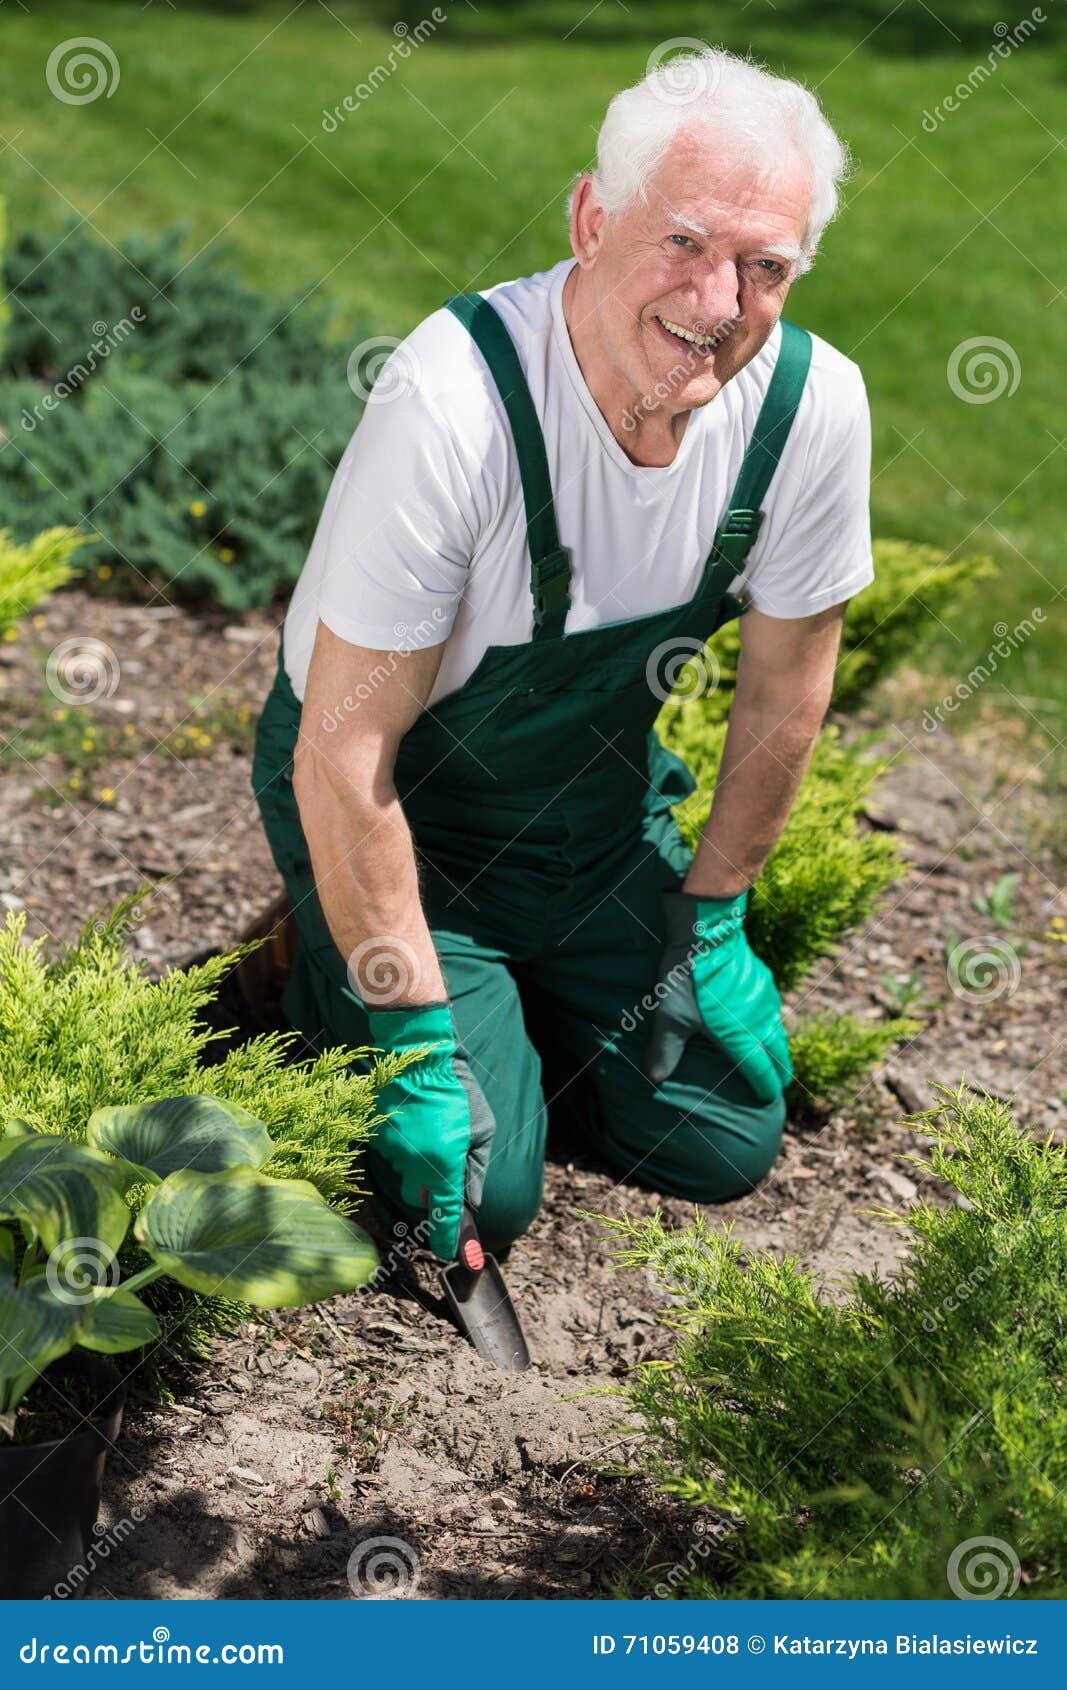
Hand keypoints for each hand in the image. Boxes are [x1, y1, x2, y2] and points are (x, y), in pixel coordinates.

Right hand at [364, 1002, 494, 1260]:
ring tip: (428, 1132)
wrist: (416, 1058)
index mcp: (444, 1164)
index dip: (451, 1239)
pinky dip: (403, 1150)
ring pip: (406, 1178)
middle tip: (444, 1160)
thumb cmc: (455, 1091)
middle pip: (423, 1198)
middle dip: (433, 1189)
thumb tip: (469, 1200)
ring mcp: (392, 1155)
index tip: (458, 1257)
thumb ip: (475, 1169)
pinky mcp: (376, 1142)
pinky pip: (393, 1158)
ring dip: (418, 1166)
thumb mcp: (481, 1130)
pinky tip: (412, 1125)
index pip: (446, 1214)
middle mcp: (415, 1166)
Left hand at [643, 890, 791, 1103]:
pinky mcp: (765, 982)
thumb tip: (653, 1079)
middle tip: (779, 1084)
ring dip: (778, 1048)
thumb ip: (665, 1050)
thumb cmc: (688, 979)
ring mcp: (766, 1001)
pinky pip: (773, 1010)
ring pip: (780, 1032)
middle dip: (780, 1073)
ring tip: (772, 1056)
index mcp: (742, 1038)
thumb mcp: (671, 1017)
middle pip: (780, 1055)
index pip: (762, 1072)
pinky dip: (772, 1023)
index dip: (765, 1088)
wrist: (708, 934)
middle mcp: (761, 1023)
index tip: (767, 1099)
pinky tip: (761, 1020)